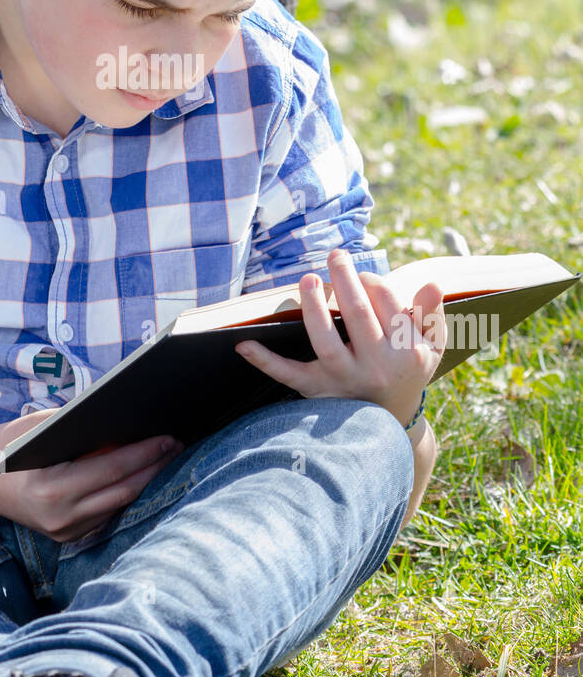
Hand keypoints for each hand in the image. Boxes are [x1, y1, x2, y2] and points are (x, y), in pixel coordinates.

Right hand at [0, 411, 184, 542]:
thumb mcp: (42, 428)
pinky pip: (106, 515)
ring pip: (119, 504)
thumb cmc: (9, 445)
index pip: (113, 468)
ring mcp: (64, 532)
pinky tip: (143, 475)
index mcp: (53, 488)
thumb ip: (82, 428)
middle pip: (123, 490)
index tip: (168, 436)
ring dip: (146, 481)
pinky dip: (126, 494)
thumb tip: (128, 422)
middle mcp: (60, 516)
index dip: (145, 452)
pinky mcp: (66, 538)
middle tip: (177, 445)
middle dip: (154, 466)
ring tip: (167, 457)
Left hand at [234, 247, 446, 426]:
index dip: (372, 281)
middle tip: (336, 255)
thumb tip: (430, 284)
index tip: (363, 275)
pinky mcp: (318, 390)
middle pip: (359, 316)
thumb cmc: (408, 369)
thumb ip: (432, 314)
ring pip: (326, 343)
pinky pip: (290, 375)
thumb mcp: (432, 346)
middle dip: (346, 281)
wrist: (389, 421)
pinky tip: (243, 344)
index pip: (386, 304)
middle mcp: (376, 366)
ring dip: (314, 310)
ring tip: (308, 279)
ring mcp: (344, 379)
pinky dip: (265, 361)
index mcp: (406, 351)